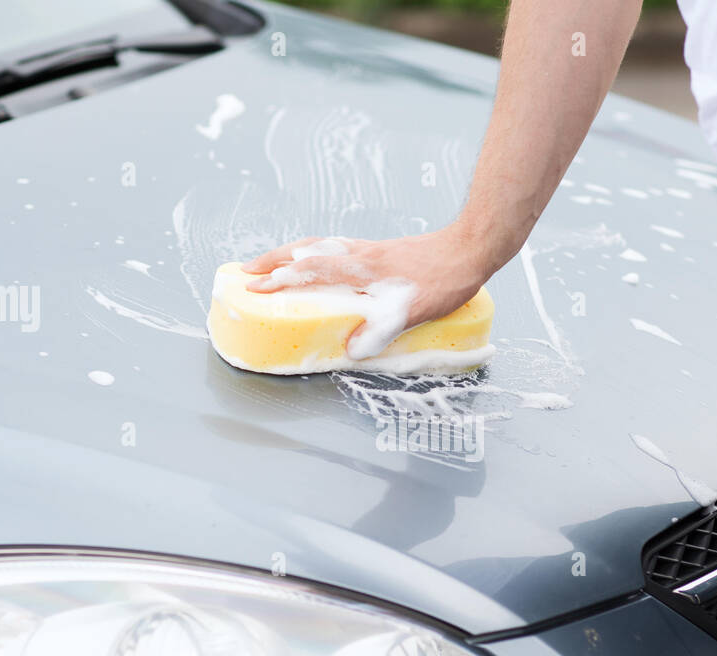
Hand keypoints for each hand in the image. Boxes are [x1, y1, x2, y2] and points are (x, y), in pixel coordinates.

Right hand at [241, 225, 492, 357]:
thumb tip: (350, 350)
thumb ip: (381, 330)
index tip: (252, 287)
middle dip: (272, 261)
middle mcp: (359, 255)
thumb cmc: (444, 279)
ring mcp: (368, 250)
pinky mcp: (380, 250)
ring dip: (290, 254)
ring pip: (318, 245)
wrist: (471, 248)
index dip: (279, 279)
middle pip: (305, 251)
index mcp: (361, 269)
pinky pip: (336, 247)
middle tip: (245, 271)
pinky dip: (315, 251)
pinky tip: (317, 259)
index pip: (310, 270)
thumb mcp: (414, 312)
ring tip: (271, 263)